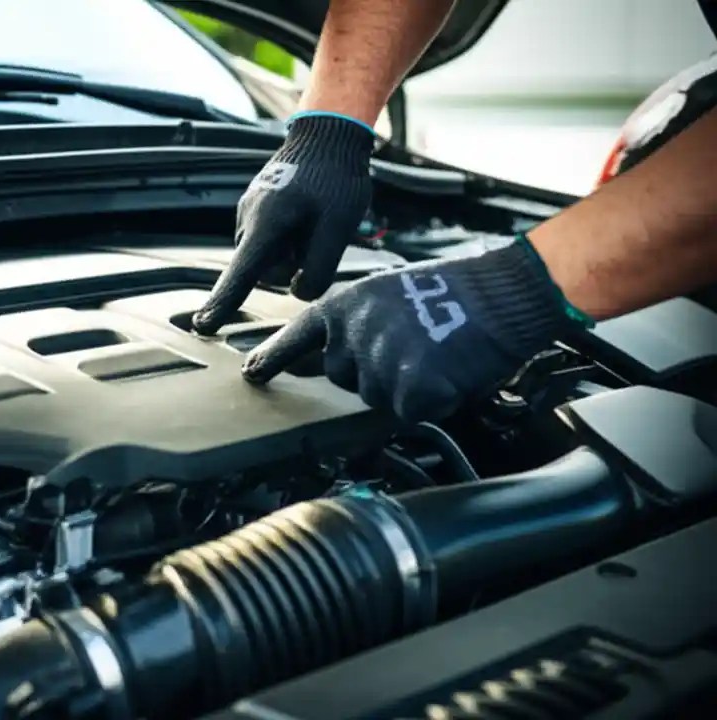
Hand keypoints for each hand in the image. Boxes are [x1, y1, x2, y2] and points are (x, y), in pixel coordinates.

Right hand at [192, 113, 373, 334]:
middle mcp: (249, 221)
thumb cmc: (336, 178)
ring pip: (268, 258)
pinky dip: (289, 238)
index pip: (241, 275)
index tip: (203, 325)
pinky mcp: (256, 209)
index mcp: (266, 225)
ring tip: (314, 221)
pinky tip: (307, 215)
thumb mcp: (339, 227)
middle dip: (293, 267)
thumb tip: (300, 293)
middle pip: (265, 272)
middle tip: (321, 235)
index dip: (222, 304)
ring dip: (292, 252)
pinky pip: (269, 240)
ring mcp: (249, 213)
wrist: (327, 134)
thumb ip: (319, 268)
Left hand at [242, 239, 573, 422]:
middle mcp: (352, 334)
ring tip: (437, 354)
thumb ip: (360, 326)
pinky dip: (433, 401)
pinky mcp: (408, 387)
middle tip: (415, 347)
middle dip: (374, 373)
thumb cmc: (456, 294)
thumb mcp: (391, 296)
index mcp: (344, 306)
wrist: (503, 293)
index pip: (298, 337)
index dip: (274, 358)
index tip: (251, 374)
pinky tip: (450, 372)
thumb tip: (339, 358)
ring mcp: (377, 362)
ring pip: (379, 398)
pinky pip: (411, 411)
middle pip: (345, 378)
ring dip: (405, 388)